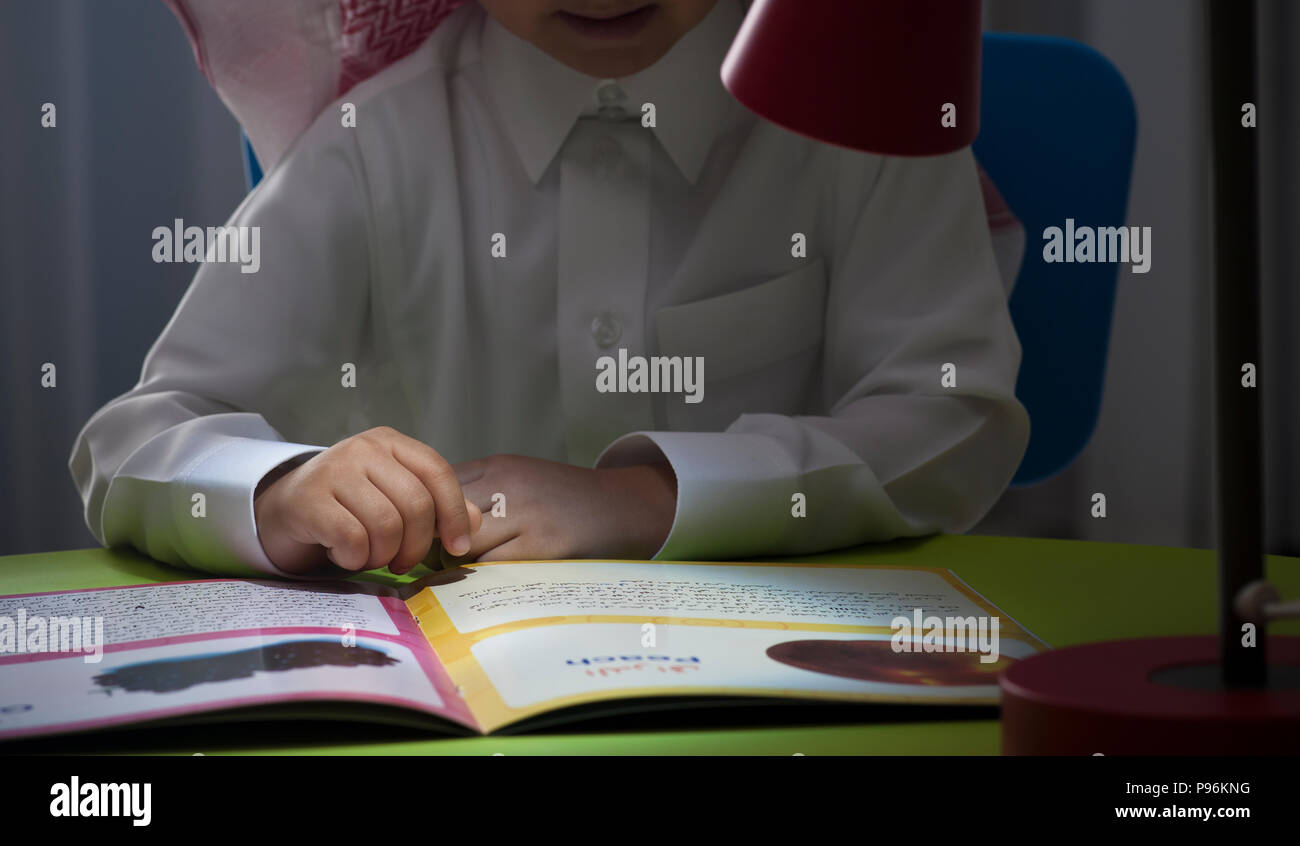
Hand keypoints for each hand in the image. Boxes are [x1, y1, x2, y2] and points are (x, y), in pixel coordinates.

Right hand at [253, 426, 481, 575]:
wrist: (283, 511)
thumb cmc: (348, 507)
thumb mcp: (395, 499)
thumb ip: (437, 507)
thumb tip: (476, 521)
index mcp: (391, 443)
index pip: (438, 473)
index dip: (455, 514)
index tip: (458, 546)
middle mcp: (363, 448)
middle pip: (416, 505)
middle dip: (416, 546)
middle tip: (402, 562)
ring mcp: (334, 470)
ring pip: (386, 526)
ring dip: (382, 555)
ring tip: (369, 555)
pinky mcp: (308, 499)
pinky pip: (353, 540)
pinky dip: (354, 558)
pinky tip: (343, 553)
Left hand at [444, 454, 676, 563]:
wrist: (624, 505)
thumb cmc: (565, 499)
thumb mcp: (520, 478)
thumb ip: (477, 493)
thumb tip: (426, 527)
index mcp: (497, 467)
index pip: (436, 492)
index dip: (428, 521)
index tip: (428, 543)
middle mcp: (507, 485)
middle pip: (444, 519)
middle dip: (435, 547)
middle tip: (436, 569)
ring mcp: (527, 515)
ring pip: (464, 546)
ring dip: (457, 568)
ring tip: (461, 580)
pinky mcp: (545, 546)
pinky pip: (494, 569)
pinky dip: (484, 582)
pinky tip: (489, 589)